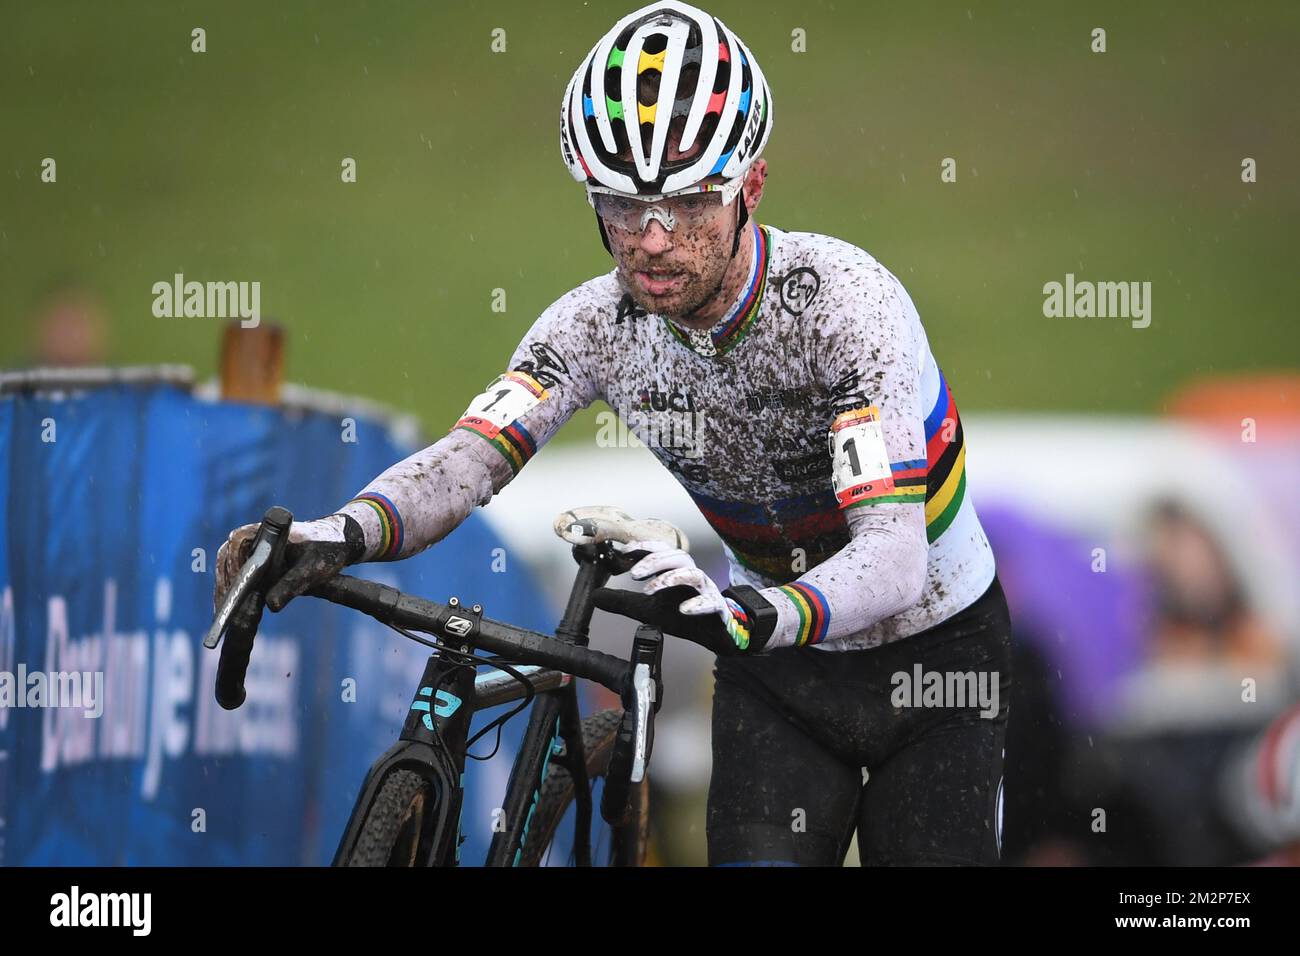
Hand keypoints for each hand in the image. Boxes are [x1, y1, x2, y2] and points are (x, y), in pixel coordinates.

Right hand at [214, 514, 365, 613]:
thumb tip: (270, 605)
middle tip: (221, 608)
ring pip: (229, 563)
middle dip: (223, 581)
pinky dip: (233, 586)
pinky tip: (229, 607)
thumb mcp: (313, 570)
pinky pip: (238, 569)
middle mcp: (256, 533)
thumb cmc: (328, 551)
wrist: (339, 542)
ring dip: (225, 585)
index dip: (231, 567)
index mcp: (268, 529)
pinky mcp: (257, 555)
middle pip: (227, 555)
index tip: (231, 589)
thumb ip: (292, 585)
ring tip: (221, 612)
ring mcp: (254, 544)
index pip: (237, 544)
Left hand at [591, 540, 775, 654]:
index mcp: (675, 572)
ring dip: (671, 578)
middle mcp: (692, 576)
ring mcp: (706, 591)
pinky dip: (697, 604)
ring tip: (650, 590)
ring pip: (694, 574)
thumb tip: (595, 596)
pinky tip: (683, 610)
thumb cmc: (683, 616)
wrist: (714, 634)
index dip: (645, 547)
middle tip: (633, 575)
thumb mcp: (646, 609)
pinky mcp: (717, 608)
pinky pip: (710, 602)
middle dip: (655, 561)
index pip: (662, 551)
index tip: (626, 551)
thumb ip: (622, 602)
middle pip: (678, 556)